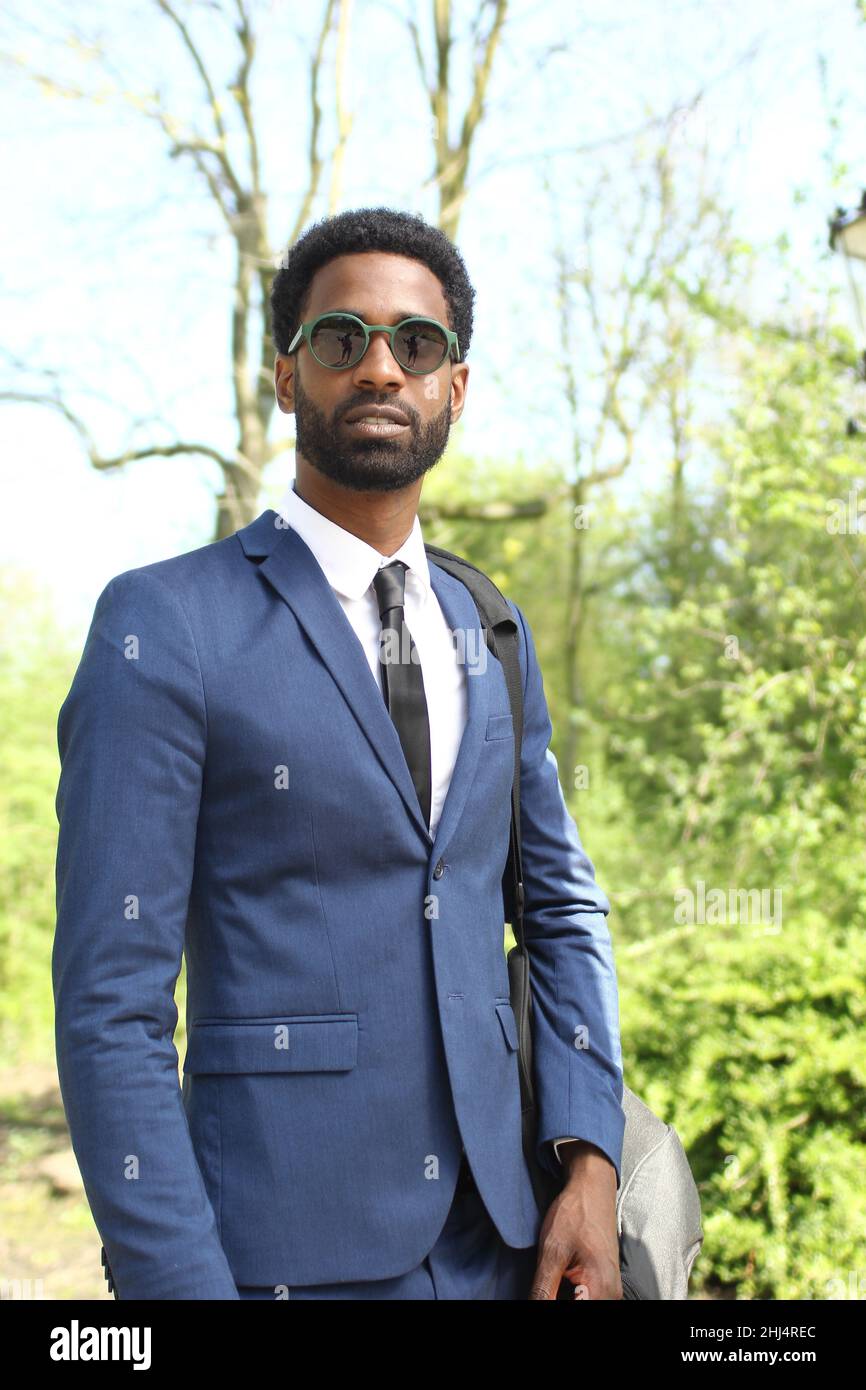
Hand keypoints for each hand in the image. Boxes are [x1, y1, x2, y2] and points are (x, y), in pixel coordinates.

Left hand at [528, 1140, 621, 1299]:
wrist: (592, 1190)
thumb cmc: (577, 1213)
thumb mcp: (552, 1252)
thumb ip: (542, 1290)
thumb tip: (532, 1306)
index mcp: (600, 1290)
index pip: (575, 1311)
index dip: (550, 1300)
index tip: (541, 1290)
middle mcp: (611, 1295)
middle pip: (579, 1307)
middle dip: (554, 1296)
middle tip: (546, 1278)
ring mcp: (610, 1290)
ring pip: (581, 1301)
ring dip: (560, 1293)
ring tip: (555, 1273)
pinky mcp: (604, 1284)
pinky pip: (586, 1297)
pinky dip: (569, 1292)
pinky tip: (560, 1276)